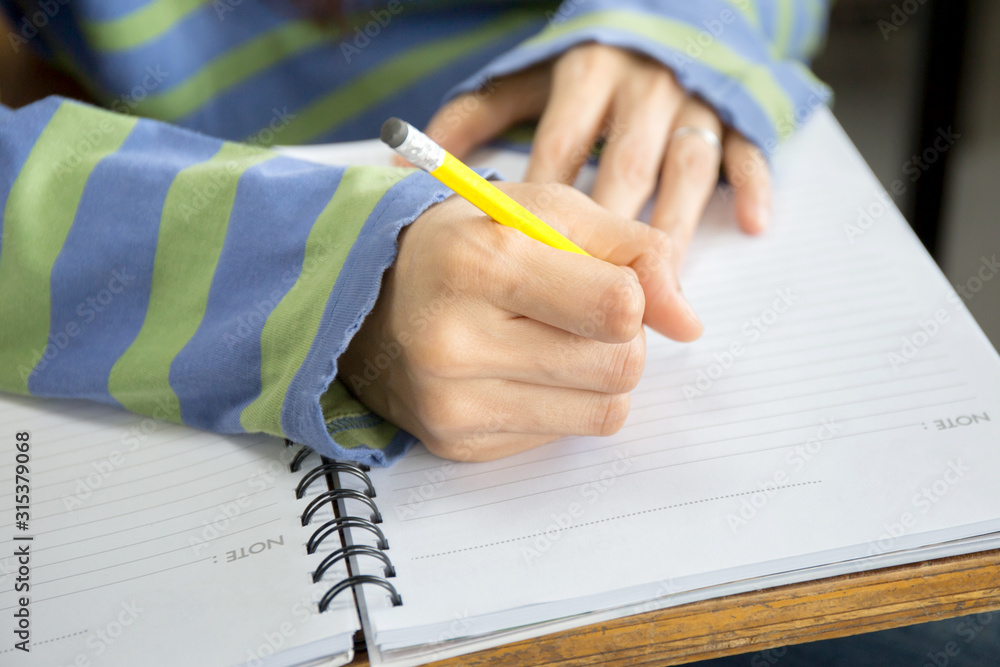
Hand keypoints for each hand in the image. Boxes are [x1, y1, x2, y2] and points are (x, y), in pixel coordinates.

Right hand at [338, 182, 701, 461]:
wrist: (370, 298)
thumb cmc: (468, 244)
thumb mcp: (547, 212)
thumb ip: (634, 251)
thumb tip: (688, 324)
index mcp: (478, 264)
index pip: (618, 307)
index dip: (630, 293)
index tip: (601, 281)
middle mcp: (455, 343)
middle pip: (619, 367)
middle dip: (621, 339)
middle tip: (579, 315)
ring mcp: (452, 404)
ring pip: (604, 412)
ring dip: (599, 376)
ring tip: (555, 342)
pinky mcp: (458, 444)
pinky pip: (563, 436)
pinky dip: (561, 403)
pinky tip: (520, 371)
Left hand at [412, 44, 770, 269]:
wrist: (671, 23)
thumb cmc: (590, 70)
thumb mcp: (529, 79)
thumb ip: (475, 114)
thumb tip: (403, 158)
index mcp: (585, 74)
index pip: (563, 145)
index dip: (550, 207)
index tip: (533, 267)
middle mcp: (640, 85)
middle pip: (624, 163)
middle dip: (610, 233)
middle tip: (597, 302)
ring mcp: (692, 99)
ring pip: (683, 166)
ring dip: (674, 226)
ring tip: (662, 291)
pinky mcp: (736, 113)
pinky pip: (747, 150)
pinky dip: (752, 185)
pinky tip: (751, 225)